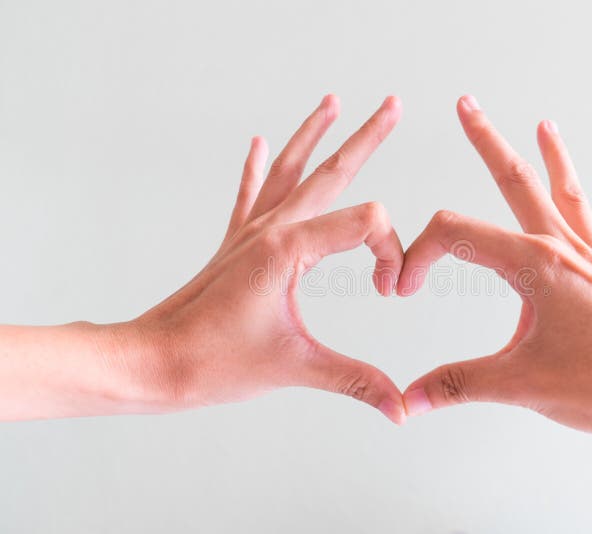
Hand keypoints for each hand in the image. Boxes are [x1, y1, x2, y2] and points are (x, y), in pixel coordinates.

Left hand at [129, 95, 406, 422]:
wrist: (153, 362)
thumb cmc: (212, 361)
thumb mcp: (294, 367)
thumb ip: (355, 381)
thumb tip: (401, 407)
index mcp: (290, 248)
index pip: (367, 224)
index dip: (391, 254)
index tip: (389, 290)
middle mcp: (272, 229)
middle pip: (331, 171)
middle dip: (367, 136)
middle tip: (393, 104)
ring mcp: (251, 233)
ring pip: (291, 171)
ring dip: (314, 135)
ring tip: (332, 103)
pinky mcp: (235, 245)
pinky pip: (251, 195)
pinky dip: (258, 168)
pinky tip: (258, 145)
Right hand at [398, 94, 591, 436]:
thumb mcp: (518, 383)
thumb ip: (456, 384)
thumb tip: (408, 400)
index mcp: (533, 264)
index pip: (456, 235)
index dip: (418, 255)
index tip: (404, 289)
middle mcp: (563, 249)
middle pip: (516, 181)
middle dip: (486, 141)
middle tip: (467, 106)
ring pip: (568, 194)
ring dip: (553, 158)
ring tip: (545, 125)